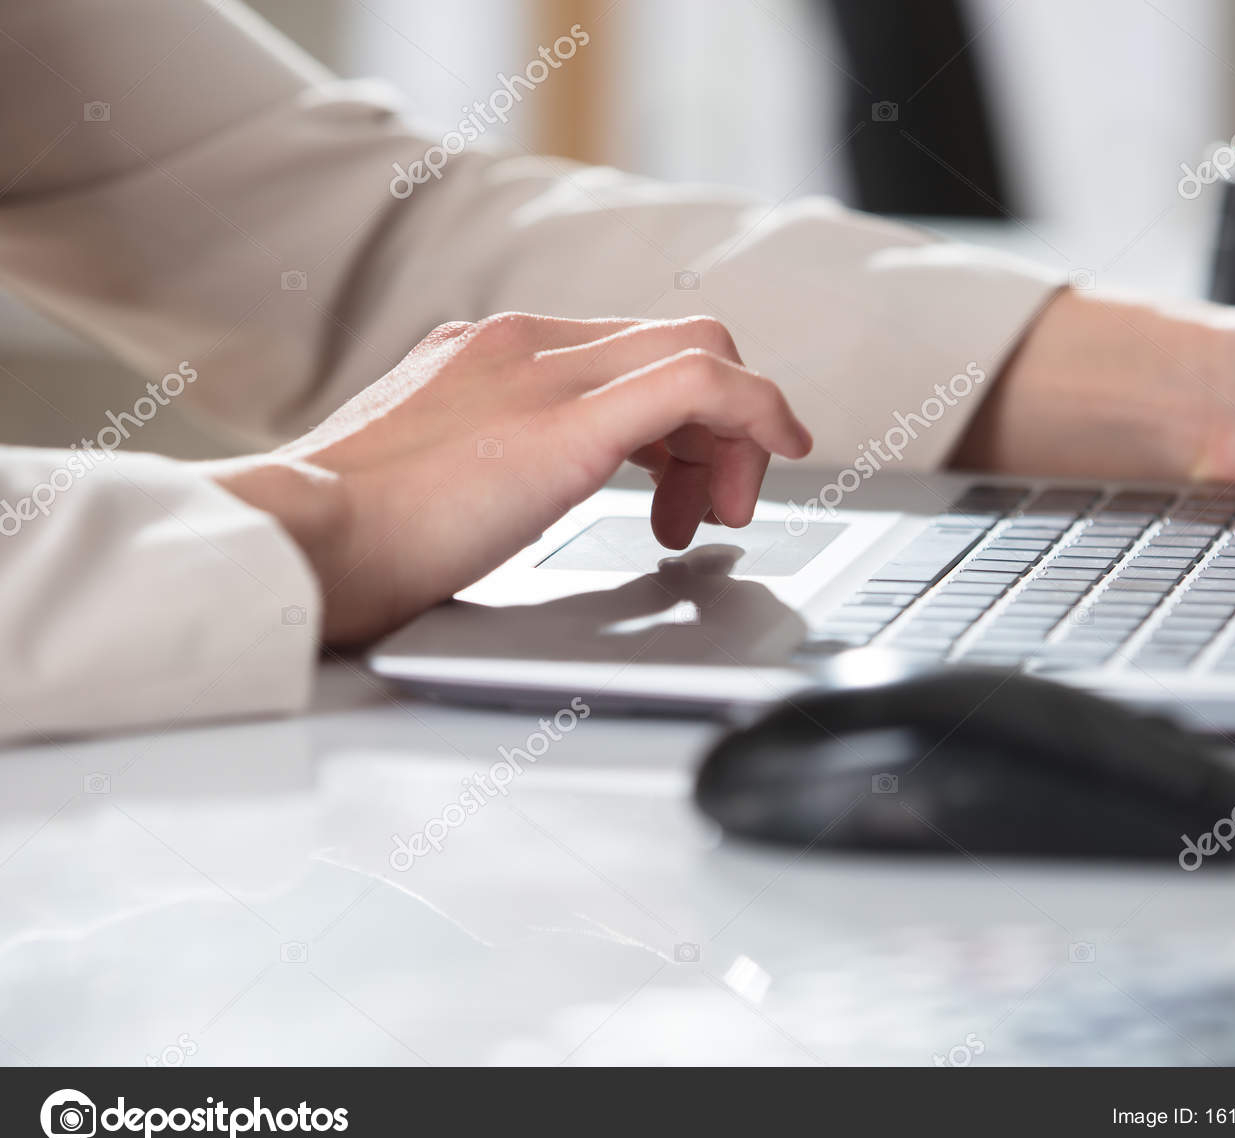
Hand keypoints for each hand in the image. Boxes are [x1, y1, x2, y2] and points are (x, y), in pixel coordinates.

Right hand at [208, 313, 811, 645]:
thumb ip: (479, 465)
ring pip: (699, 352)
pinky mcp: (569, 423)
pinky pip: (702, 383)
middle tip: (714, 508)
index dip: (676, 420)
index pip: (622, 352)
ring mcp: (544, 373)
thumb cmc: (343, 539)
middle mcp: (521, 345)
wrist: (295, 541)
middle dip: (718, 428)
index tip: (681, 486)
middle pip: (673, 342)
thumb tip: (508, 501)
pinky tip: (783, 450)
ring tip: (720, 515)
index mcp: (486, 354)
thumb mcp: (423, 479)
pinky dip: (758, 411)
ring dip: (736, 435)